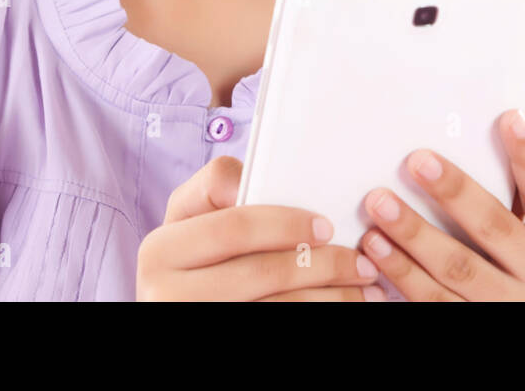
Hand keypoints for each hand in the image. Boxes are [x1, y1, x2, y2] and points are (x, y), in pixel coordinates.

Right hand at [137, 155, 385, 300]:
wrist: (175, 300)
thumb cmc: (194, 252)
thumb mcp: (191, 217)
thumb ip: (217, 187)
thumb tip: (248, 181)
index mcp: (160, 249)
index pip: (234, 228)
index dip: (285, 224)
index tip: (326, 225)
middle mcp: (166, 293)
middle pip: (261, 273)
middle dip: (321, 266)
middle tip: (362, 262)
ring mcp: (192, 317)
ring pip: (276, 307)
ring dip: (330, 297)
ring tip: (364, 287)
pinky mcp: (219, 344)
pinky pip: (277, 323)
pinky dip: (317, 312)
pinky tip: (343, 304)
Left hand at [357, 109, 524, 300]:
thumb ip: (520, 199)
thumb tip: (486, 134)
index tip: (509, 118)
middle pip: (496, 227)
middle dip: (454, 192)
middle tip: (417, 161)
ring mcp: (513, 308)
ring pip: (458, 269)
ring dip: (413, 234)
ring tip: (379, 204)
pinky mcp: (478, 327)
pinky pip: (434, 302)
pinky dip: (401, 274)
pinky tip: (376, 248)